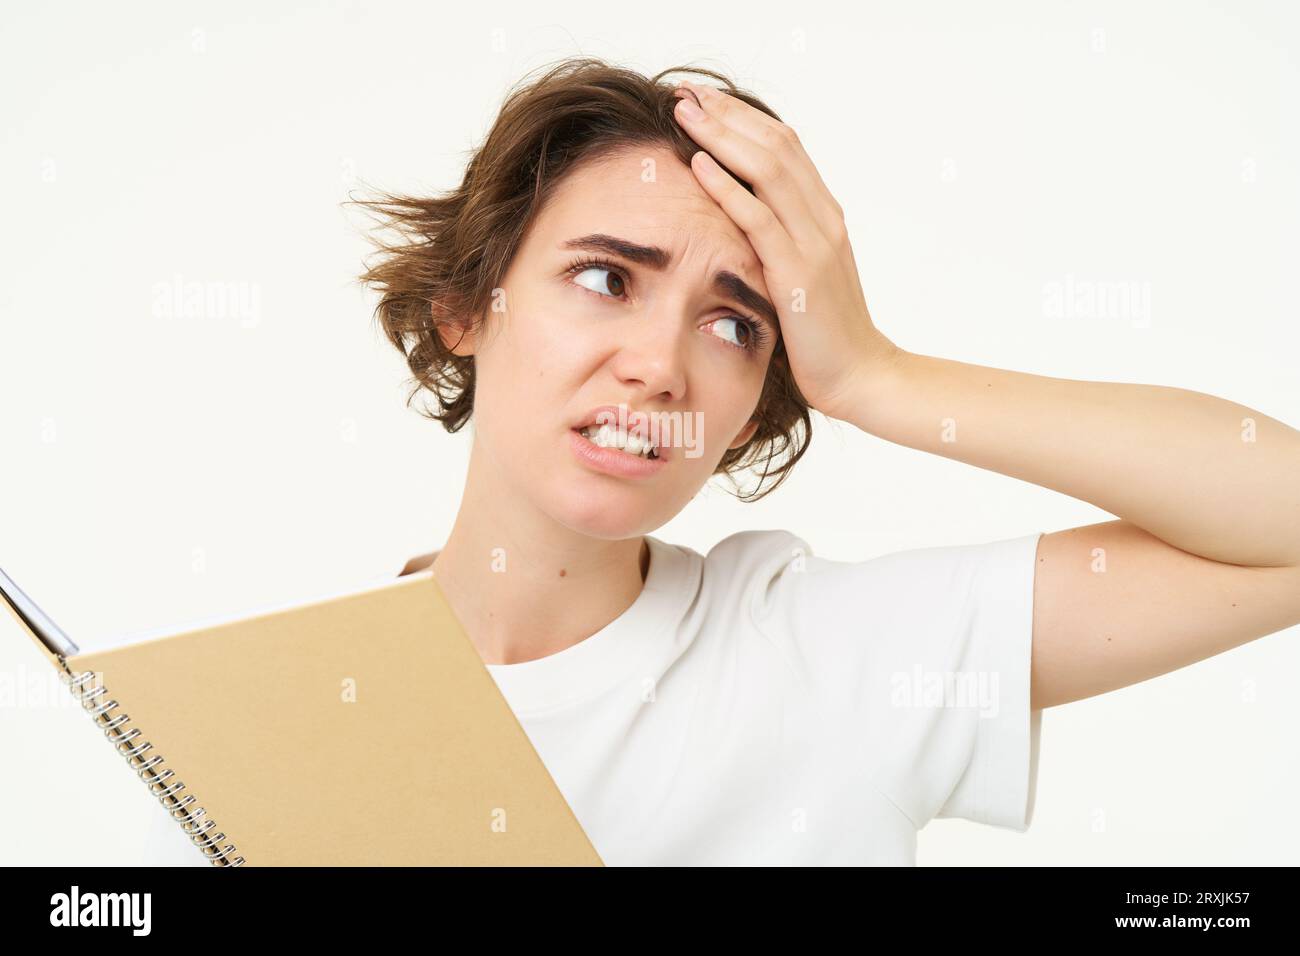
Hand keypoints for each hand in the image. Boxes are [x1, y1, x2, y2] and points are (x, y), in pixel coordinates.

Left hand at [671, 80, 901, 419]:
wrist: (861, 375)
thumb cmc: (823, 335)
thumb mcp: (799, 277)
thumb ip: (778, 245)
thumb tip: (738, 225)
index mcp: (823, 216)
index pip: (783, 146)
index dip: (743, 118)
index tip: (704, 100)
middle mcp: (823, 218)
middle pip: (774, 144)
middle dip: (727, 113)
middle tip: (685, 90)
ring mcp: (814, 243)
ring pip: (767, 169)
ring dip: (721, 136)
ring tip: (684, 113)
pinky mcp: (798, 274)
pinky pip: (759, 219)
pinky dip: (727, 188)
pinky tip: (699, 165)